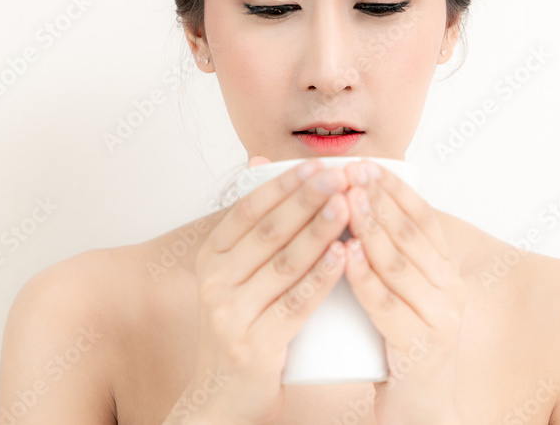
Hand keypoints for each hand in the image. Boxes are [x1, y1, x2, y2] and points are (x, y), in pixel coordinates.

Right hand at [175, 155, 352, 424]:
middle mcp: (214, 282)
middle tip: (341, 177)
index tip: (317, 165)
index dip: (284, 185)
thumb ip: (251, 226)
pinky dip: (322, 278)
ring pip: (285, 264)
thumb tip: (260, 162)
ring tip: (349, 207)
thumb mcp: (234, 275)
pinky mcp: (255, 345)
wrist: (223, 397)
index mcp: (210, 258)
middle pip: (269, 232)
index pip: (248, 210)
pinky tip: (344, 256)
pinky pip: (295, 304)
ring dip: (320, 231)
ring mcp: (231, 315)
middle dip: (308, 200)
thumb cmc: (241, 327)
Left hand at [341, 160, 467, 424]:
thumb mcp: (402, 296)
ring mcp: (439, 320)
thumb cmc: (400, 349)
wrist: (420, 414)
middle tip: (349, 171)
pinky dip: (364, 277)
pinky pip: (387, 305)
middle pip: (411, 234)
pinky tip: (344, 255)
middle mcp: (451, 291)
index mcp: (447, 274)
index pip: (424, 219)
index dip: (395, 189)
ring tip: (344, 200)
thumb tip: (354, 208)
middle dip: (378, 198)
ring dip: (370, 228)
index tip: (366, 163)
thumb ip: (386, 258)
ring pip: (399, 264)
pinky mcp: (420, 348)